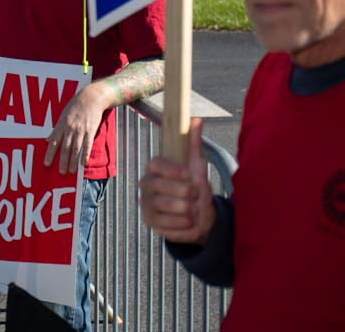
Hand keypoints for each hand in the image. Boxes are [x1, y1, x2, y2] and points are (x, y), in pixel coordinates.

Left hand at [43, 82, 107, 173]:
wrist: (91, 97)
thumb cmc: (75, 106)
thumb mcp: (62, 115)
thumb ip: (56, 129)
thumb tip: (47, 140)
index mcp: (61, 125)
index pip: (53, 142)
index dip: (49, 154)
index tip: (46, 164)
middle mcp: (70, 128)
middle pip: (64, 148)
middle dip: (62, 161)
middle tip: (61, 172)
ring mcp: (80, 130)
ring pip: (75, 149)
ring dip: (73, 161)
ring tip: (71, 171)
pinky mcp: (90, 130)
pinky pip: (87, 145)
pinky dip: (84, 155)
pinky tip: (82, 163)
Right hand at [139, 118, 215, 244]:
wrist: (198, 216)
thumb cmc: (194, 187)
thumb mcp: (196, 166)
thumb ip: (193, 144)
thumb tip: (196, 120)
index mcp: (155, 169)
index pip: (155, 164)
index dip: (172, 170)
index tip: (189, 175)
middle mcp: (146, 185)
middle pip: (159, 187)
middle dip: (183, 193)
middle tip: (196, 195)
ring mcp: (146, 204)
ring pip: (163, 207)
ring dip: (185, 210)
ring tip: (194, 210)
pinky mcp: (150, 223)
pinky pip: (166, 225)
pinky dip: (182, 226)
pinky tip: (189, 222)